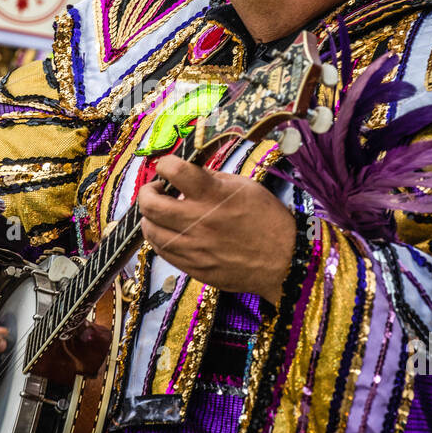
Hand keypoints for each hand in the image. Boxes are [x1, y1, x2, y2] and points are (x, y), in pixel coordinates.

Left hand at [137, 155, 296, 305]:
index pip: (173, 170)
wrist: (284, 261)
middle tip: (157, 190)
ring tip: (161, 213)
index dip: (165, 164)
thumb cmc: (268, 220)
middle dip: (147, 192)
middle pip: (150, 204)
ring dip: (150, 217)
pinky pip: (162, 251)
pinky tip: (170, 232)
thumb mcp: (244, 187)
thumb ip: (211, 179)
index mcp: (213, 195)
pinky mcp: (193, 267)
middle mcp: (198, 221)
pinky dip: (160, 238)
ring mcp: (194, 247)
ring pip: (150, 230)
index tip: (167, 167)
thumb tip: (185, 174)